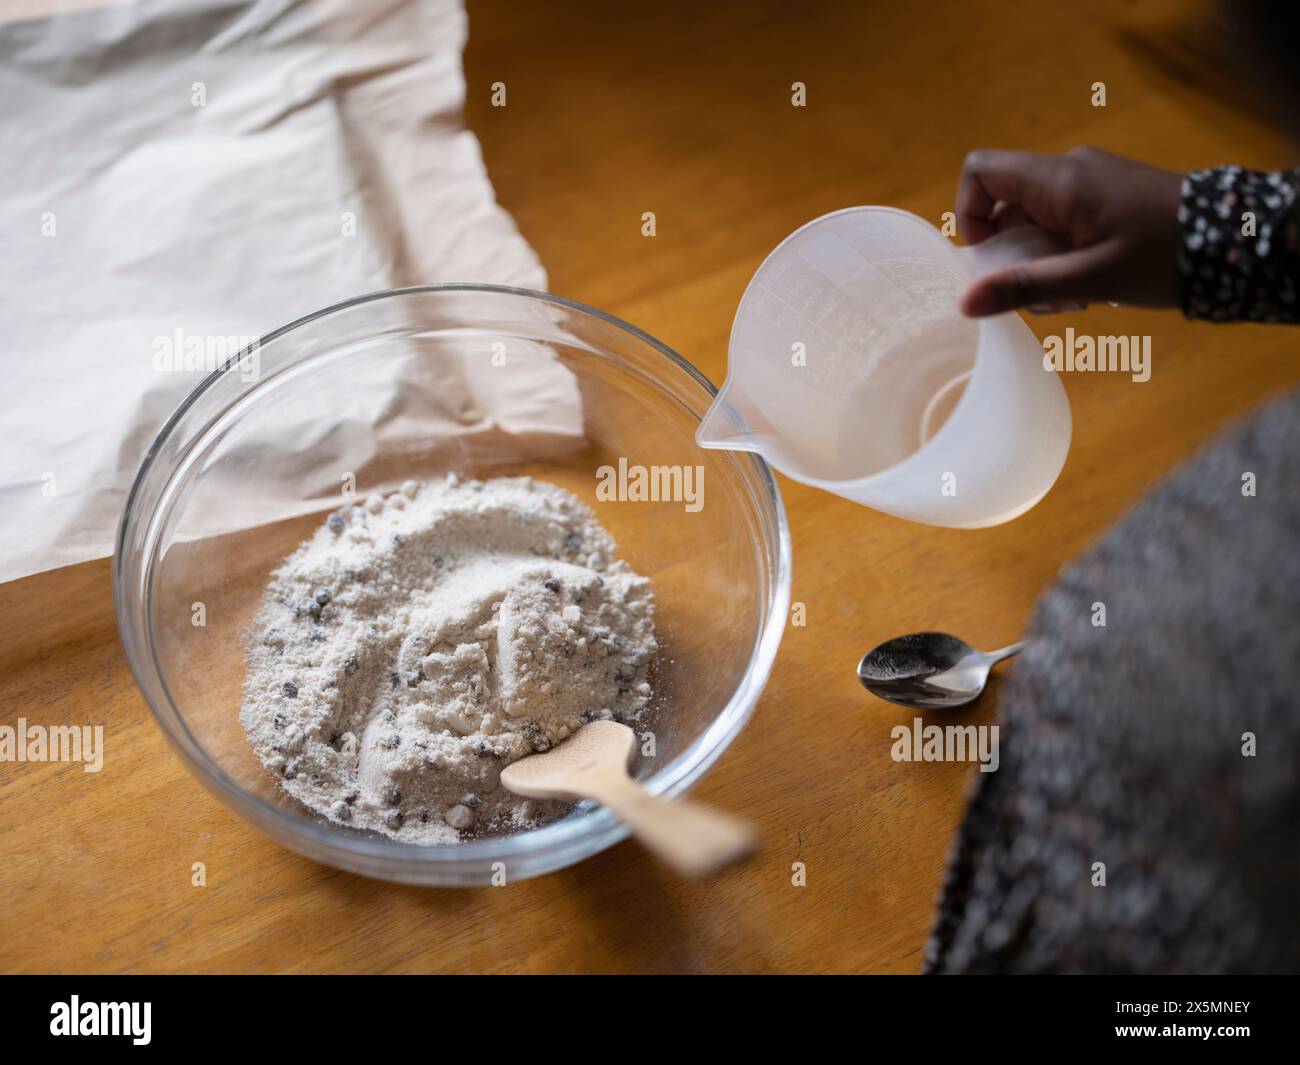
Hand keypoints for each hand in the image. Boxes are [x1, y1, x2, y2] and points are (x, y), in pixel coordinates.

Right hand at [955, 146, 1183, 316]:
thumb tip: (963, 302)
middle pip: (1005, 206)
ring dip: (1038, 263)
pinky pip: (1060, 223)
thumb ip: (1025, 287)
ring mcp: (1088, 182)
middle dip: (1011, 256)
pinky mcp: (1104, 197)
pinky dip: (1060, 256)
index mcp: (1060, 181)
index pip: (981, 171)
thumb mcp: (1091, 280)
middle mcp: (1068, 171)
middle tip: (1041, 295)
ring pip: (1032, 221)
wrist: (1235, 242)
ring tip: (1073, 297)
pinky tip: (1088, 284)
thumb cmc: (1163, 256)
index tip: (991, 257)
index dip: (969, 214)